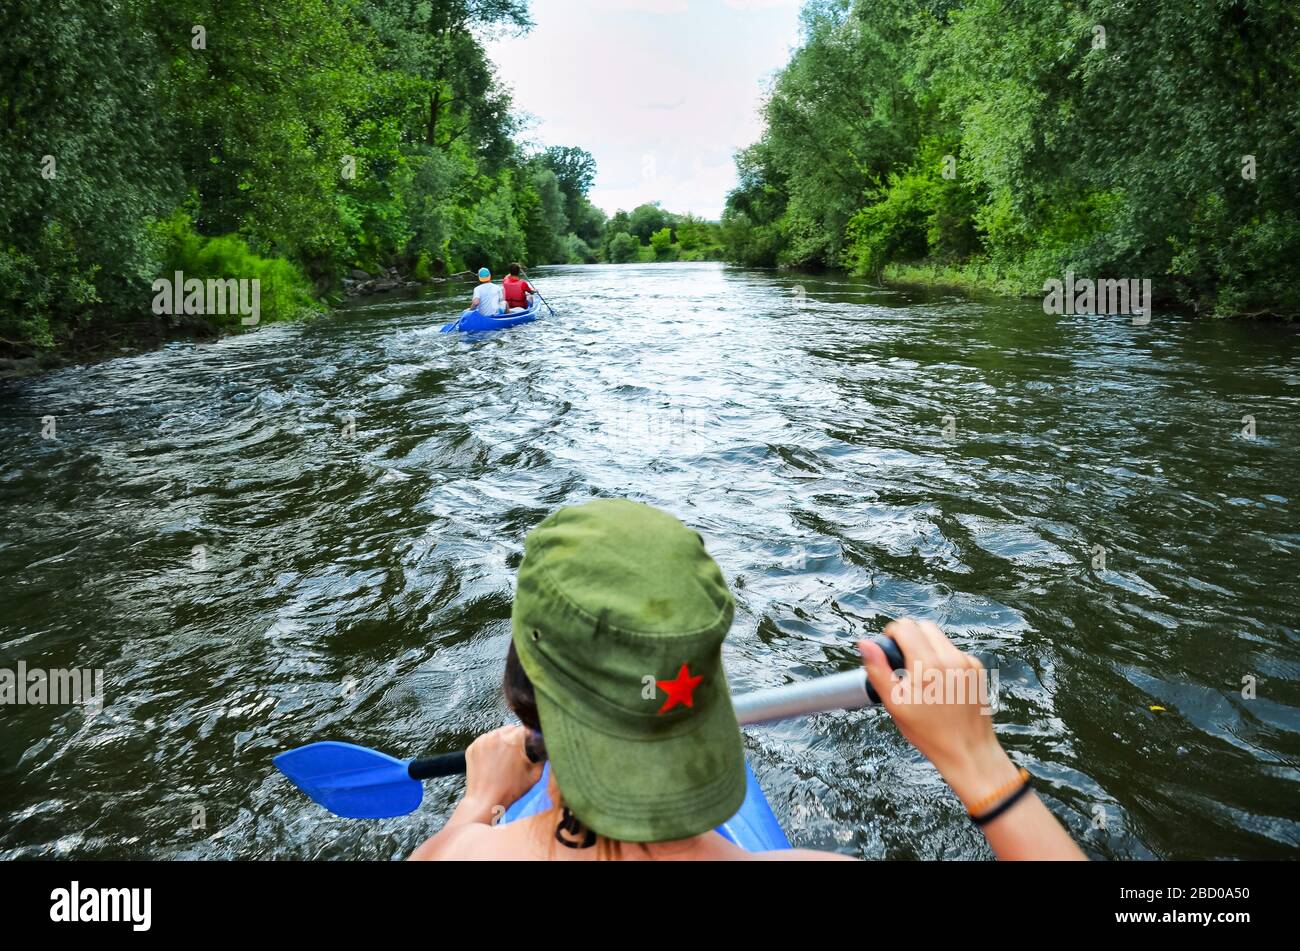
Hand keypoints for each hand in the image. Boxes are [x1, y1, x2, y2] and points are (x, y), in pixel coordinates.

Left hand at [463, 725, 543, 817]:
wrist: (485, 801)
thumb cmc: (510, 790)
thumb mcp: (535, 774)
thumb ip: (543, 758)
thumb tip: (545, 750)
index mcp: (513, 739)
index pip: (525, 729)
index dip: (530, 739)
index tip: (530, 747)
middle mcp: (496, 736)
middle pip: (511, 729)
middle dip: (516, 738)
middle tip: (518, 754)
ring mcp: (482, 741)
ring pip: (497, 734)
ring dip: (502, 741)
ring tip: (505, 759)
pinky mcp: (472, 748)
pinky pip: (485, 741)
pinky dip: (490, 747)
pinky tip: (494, 761)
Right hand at [859, 618, 1018, 809]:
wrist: (968, 750)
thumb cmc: (929, 732)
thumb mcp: (895, 704)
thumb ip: (878, 670)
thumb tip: (865, 644)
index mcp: (928, 665)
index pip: (905, 626)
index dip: (891, 634)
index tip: (889, 652)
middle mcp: (951, 657)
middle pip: (923, 626)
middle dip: (909, 637)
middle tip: (903, 663)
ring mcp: (967, 661)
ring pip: (939, 637)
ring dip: (926, 647)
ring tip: (922, 677)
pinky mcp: (977, 668)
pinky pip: (954, 651)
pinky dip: (943, 658)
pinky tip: (940, 683)